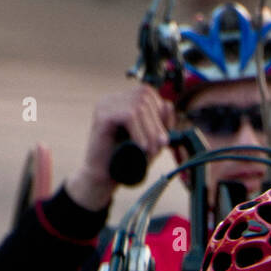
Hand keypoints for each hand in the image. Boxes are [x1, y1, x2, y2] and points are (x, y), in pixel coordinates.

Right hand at [66, 88, 175, 209]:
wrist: (103, 178)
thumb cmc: (125, 161)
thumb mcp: (150, 141)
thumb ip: (160, 124)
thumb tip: (168, 104)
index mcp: (122, 101)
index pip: (147, 92)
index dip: (160, 112)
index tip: (163, 137)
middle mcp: (113, 99)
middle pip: (144, 96)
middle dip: (156, 123)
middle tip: (158, 147)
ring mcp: (106, 105)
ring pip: (138, 106)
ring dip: (150, 130)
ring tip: (150, 150)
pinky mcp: (102, 116)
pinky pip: (128, 115)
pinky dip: (139, 132)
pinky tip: (140, 147)